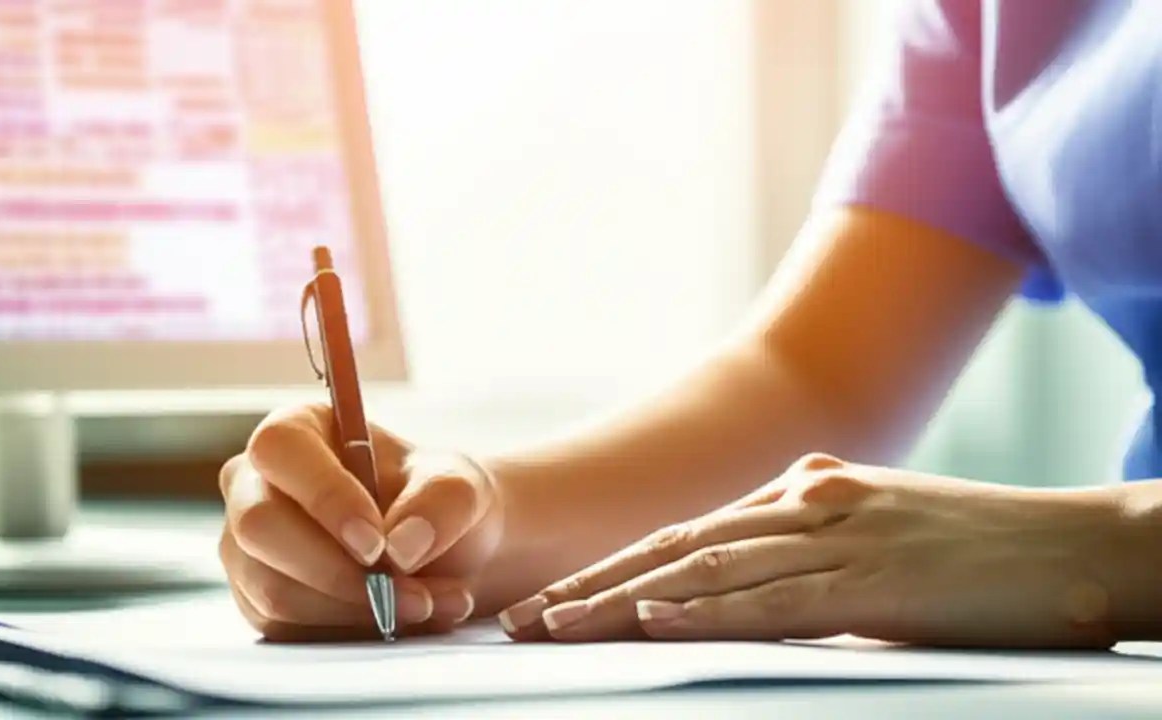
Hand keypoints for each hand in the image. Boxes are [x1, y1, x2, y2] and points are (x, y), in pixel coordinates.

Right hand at [219, 404, 503, 640]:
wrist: (444, 553)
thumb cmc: (437, 501)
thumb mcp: (461, 485)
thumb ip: (442, 501)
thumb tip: (400, 547)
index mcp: (298, 431)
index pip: (280, 449)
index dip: (323, 495)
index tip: (377, 543)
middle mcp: (256, 485)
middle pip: (260, 526)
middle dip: (339, 571)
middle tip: (412, 592)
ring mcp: (248, 548)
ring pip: (275, 589)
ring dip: (358, 609)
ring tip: (427, 605)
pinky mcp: (258, 601)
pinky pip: (288, 628)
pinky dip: (351, 630)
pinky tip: (400, 617)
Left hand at [499, 453, 1125, 647]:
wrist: (1083, 546)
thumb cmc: (983, 553)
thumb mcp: (881, 533)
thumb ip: (812, 543)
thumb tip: (752, 570)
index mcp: (804, 494)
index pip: (685, 537)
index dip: (611, 569)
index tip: (554, 601)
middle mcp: (806, 504)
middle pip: (674, 549)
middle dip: (590, 586)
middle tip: (520, 619)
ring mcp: (837, 539)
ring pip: (705, 573)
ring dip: (621, 602)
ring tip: (554, 627)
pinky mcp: (874, 583)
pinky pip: (772, 601)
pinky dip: (705, 613)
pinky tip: (652, 618)